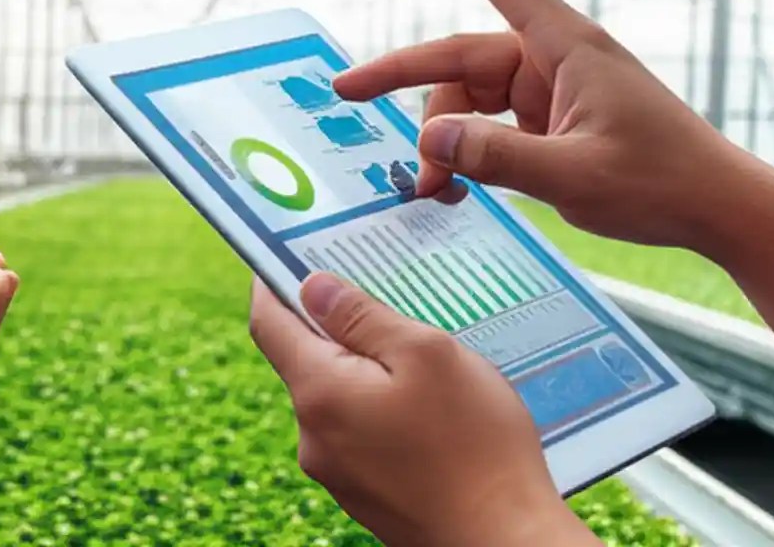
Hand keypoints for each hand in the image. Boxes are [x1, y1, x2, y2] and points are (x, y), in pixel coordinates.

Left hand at [250, 273, 600, 546]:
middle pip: (304, 360)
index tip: (285, 256)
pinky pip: (358, 433)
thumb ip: (360, 316)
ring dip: (365, 372)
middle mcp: (313, 435)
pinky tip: (430, 411)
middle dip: (334, 328)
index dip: (272, 284)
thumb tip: (310, 287)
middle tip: (384, 302)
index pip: (268, 324)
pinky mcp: (364, 493)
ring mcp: (336, 471)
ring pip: (336, 398)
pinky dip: (380, 409)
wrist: (505, 543)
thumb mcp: (425, 354)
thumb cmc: (474, 445)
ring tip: (423, 362)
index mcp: (319, 392)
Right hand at [335, 0, 766, 252]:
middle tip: (346, 97)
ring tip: (432, 190)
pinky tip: (456, 190)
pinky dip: (464, 154)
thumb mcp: (572, 176)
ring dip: (440, 140)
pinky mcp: (549, 124)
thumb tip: (429, 139)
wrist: (713, 210)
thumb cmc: (662, 182)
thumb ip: (497, 157)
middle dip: (402, 80)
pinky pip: (488, 127)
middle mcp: (551, 62)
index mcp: (564, 49)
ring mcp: (549, 93)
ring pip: (466, 101)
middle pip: (459, 58)